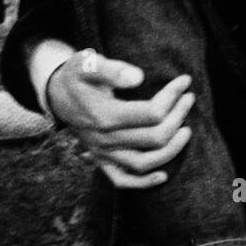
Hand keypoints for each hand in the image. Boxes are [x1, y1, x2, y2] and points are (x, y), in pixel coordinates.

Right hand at [47, 50, 194, 189]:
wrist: (57, 95)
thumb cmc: (77, 76)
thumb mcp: (87, 63)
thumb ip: (111, 69)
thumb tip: (138, 77)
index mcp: (103, 115)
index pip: (152, 113)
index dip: (173, 97)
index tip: (184, 81)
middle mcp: (104, 139)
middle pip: (154, 138)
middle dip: (178, 117)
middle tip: (189, 99)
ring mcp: (102, 153)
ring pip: (144, 163)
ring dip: (172, 150)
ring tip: (187, 131)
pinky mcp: (101, 161)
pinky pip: (123, 180)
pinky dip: (144, 182)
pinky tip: (164, 175)